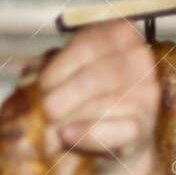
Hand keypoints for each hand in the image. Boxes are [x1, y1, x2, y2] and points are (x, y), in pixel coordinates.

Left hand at [32, 19, 161, 174]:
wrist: (114, 139)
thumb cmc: (87, 99)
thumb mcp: (68, 73)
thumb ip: (50, 69)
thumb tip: (30, 82)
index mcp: (120, 35)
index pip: (87, 46)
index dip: (58, 68)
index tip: (42, 86)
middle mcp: (139, 60)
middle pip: (93, 77)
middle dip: (60, 97)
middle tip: (44, 112)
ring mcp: (146, 94)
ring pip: (101, 104)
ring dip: (68, 118)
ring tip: (51, 127)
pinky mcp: (143, 127)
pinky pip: (112, 130)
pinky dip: (85, 134)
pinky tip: (67, 135)